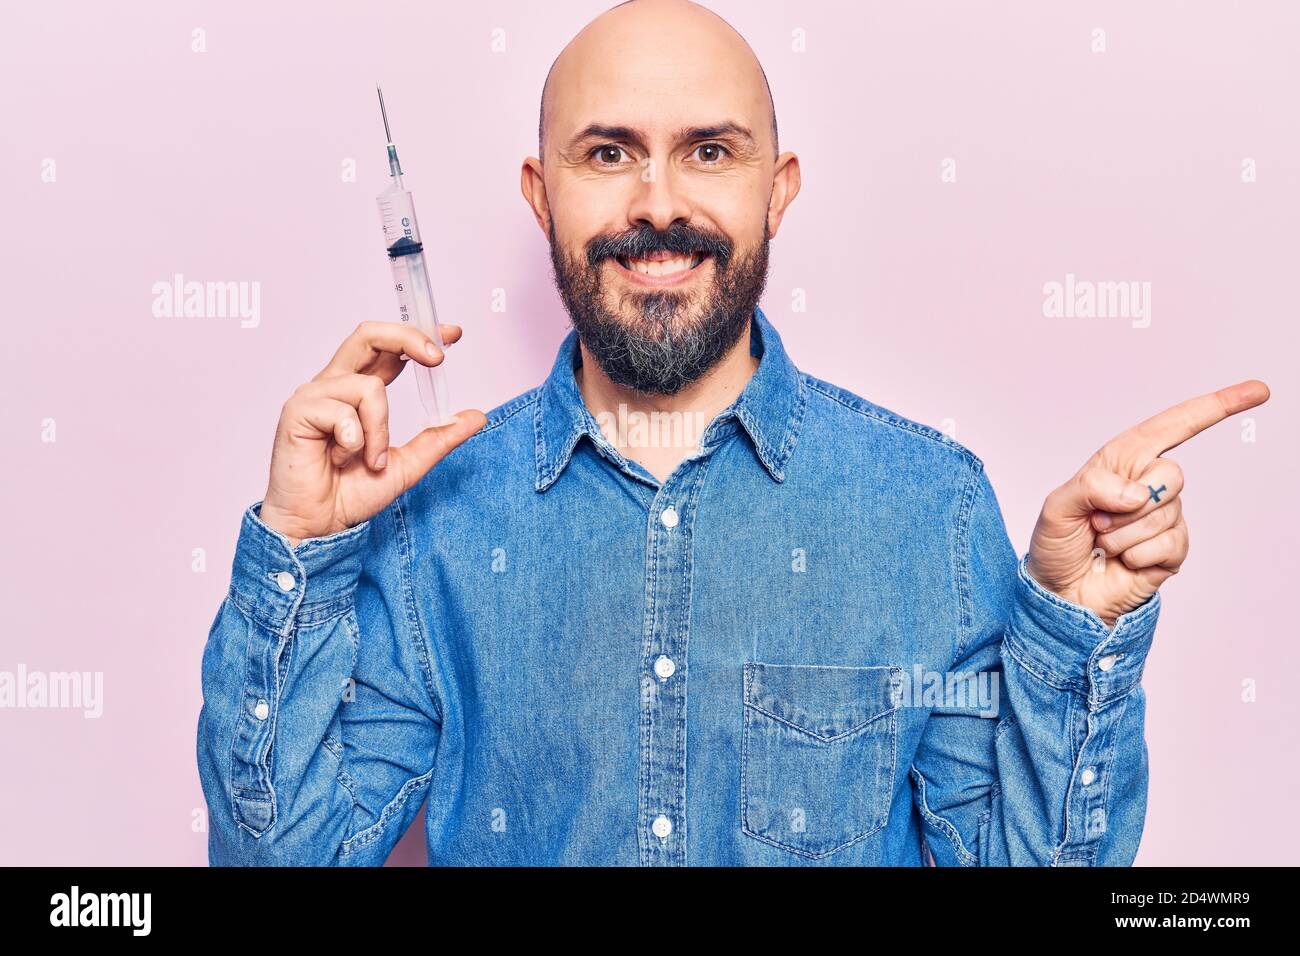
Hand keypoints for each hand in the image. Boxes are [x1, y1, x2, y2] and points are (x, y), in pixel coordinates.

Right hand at [259, 321, 486, 545]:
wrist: (319, 526)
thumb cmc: (351, 494)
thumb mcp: (408, 464)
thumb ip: (439, 438)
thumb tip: (477, 416)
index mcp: (356, 391)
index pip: (387, 348)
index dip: (418, 334)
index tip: (452, 334)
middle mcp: (334, 385)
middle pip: (369, 334)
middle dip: (407, 338)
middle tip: (437, 358)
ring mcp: (314, 396)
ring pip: (370, 387)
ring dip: (381, 431)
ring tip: (369, 460)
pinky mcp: (298, 411)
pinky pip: (345, 413)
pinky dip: (356, 442)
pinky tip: (339, 459)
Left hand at [1027, 380, 1269, 626]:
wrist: (1062, 594)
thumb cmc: (1057, 547)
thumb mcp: (1056, 508)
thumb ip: (1090, 487)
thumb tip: (1138, 492)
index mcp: (1122, 462)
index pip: (1173, 427)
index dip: (1215, 407)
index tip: (1258, 392)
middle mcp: (1148, 483)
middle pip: (1171, 476)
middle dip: (1128, 505)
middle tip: (1097, 524)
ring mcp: (1165, 516)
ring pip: (1164, 515)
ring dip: (1123, 535)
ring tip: (1104, 544)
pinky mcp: (1173, 549)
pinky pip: (1167, 545)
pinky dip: (1136, 556)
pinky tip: (1122, 561)